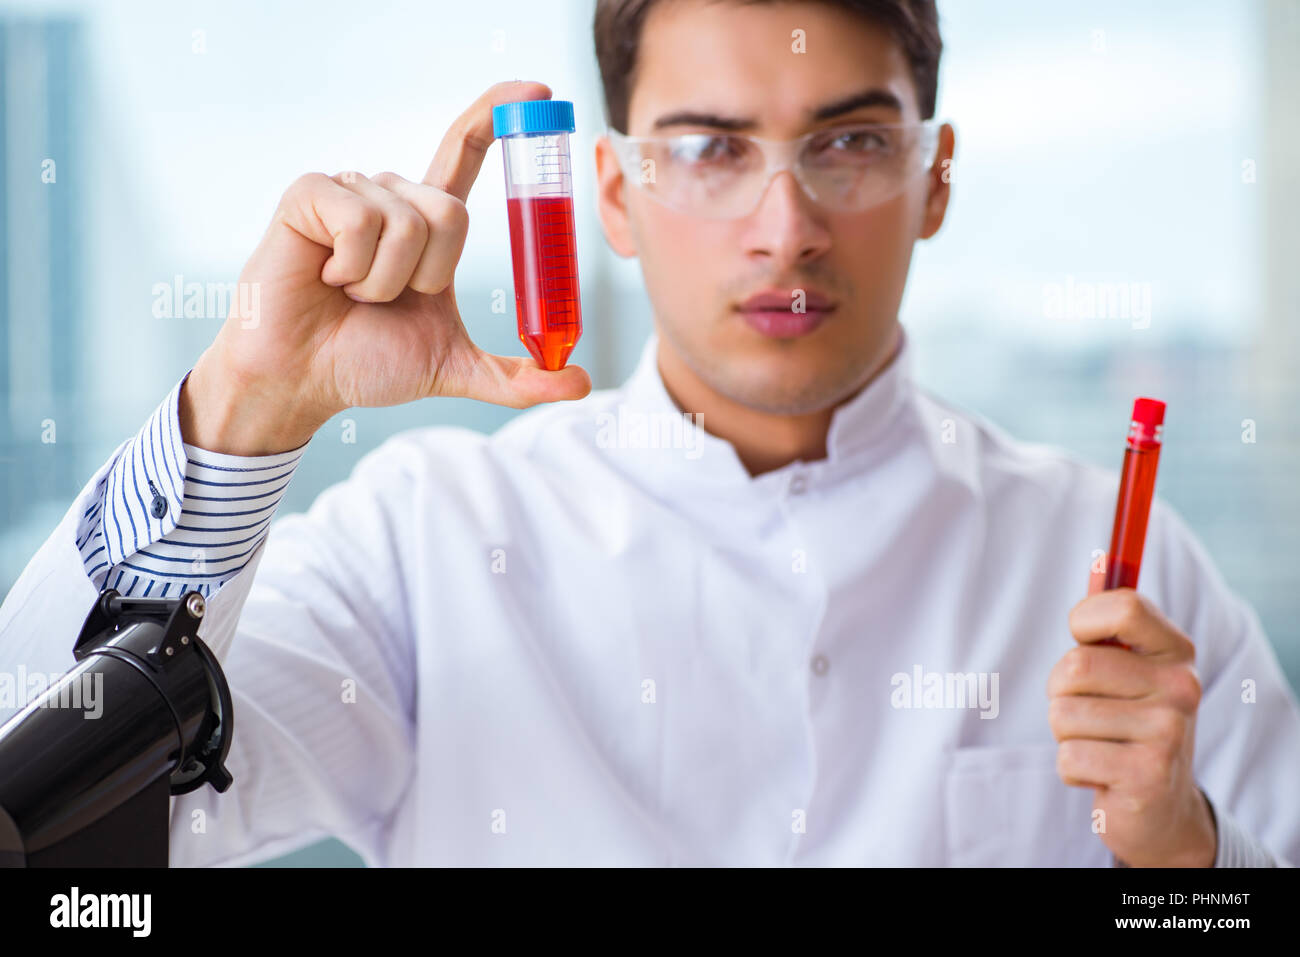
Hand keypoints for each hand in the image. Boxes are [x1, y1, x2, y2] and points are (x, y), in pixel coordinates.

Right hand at [181, 79, 591, 455]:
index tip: (536, 90)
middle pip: (452, 212)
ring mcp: (352, 189)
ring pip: (409, 223)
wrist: (304, 379)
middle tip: (387, 300)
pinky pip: (362, 220)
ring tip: (351, 292)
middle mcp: (393, 195)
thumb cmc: (367, 362)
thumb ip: (517, 378)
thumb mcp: (454, 368)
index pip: (466, 152)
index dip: (497, 116)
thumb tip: (581, 383)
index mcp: (427, 222)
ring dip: (385, 282)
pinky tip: (326, 276)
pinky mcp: (311, 193)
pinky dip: (352, 267)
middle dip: (427, 277)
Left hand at [1047, 565, 1216, 866]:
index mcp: (1175, 652)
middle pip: (1074, 666)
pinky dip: (1072, 768)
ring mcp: (1169, 731)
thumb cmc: (1126, 722)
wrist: (1160, 807)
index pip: (1125, 605)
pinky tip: (1103, 774)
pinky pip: (1068, 756)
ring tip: (1099, 744)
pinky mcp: (1148, 774)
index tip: (1082, 639)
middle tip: (1088, 711)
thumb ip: (1109, 624)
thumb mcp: (1125, 670)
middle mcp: (1181, 686)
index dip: (1084, 619)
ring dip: (1066, 734)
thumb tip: (1100, 561)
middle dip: (1060, 692)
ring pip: (1062, 714)